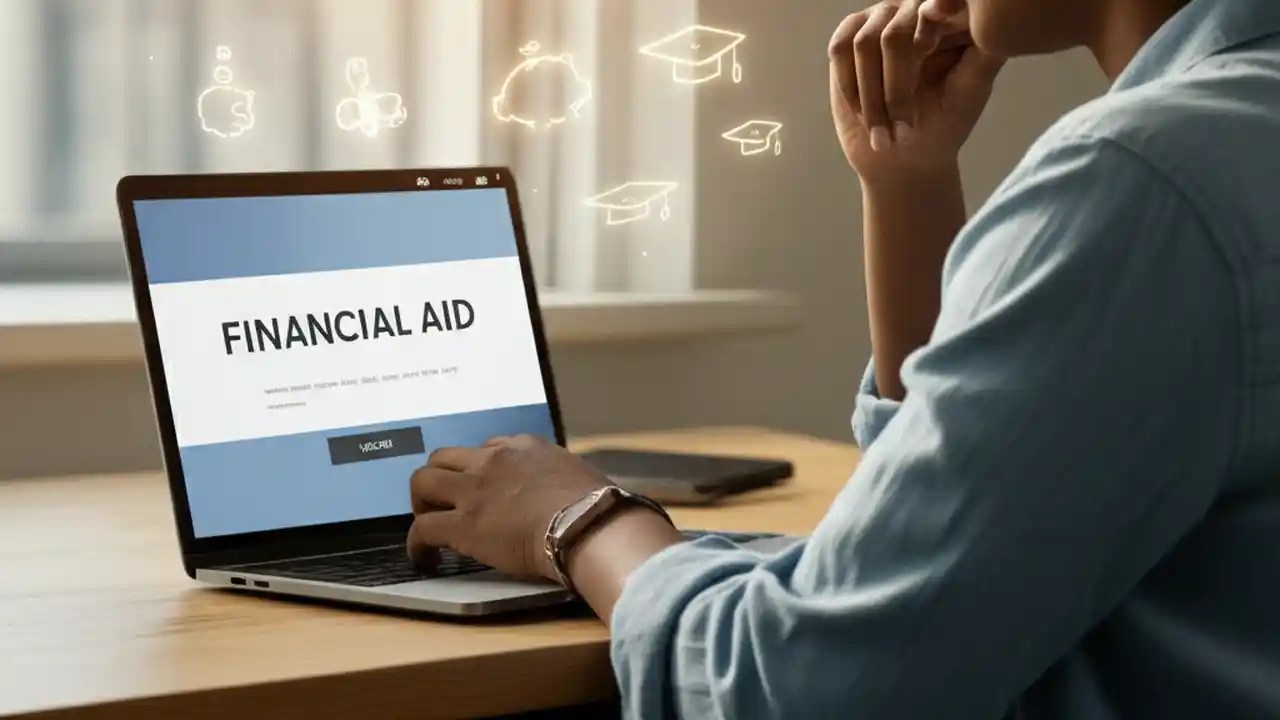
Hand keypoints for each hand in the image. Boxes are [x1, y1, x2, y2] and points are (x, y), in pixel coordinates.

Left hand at [406, 435, 612, 580]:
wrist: (586, 524)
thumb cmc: (595, 505)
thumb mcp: (576, 474)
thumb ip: (559, 479)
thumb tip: (564, 496)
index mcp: (523, 448)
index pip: (487, 448)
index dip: (479, 468)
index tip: (483, 487)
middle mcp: (491, 461)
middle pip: (444, 457)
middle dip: (438, 479)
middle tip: (443, 503)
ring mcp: (473, 491)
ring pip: (422, 482)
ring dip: (420, 503)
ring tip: (428, 524)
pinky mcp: (462, 524)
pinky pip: (422, 529)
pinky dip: (418, 545)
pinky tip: (425, 559)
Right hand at [829, 0, 1003, 180]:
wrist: (903, 155)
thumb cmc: (944, 123)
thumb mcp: (972, 88)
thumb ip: (985, 51)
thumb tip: (989, 20)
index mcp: (954, 17)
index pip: (942, 7)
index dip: (935, 17)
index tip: (927, 46)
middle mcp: (917, 8)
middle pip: (895, 36)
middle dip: (895, 91)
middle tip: (904, 132)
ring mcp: (882, 18)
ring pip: (864, 46)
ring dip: (872, 99)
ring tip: (884, 134)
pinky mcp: (851, 34)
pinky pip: (841, 50)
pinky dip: (851, 88)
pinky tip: (864, 113)